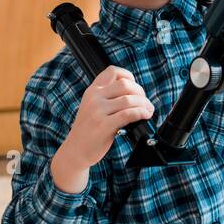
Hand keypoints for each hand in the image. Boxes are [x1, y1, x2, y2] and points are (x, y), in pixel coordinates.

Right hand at [52, 66, 154, 190]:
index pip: (113, 71)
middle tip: (146, 103)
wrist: (74, 151)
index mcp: (92, 90)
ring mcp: (97, 111)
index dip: (129, 76)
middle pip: (126, 85)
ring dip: (144, 105)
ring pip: (129, 100)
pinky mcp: (103, 125)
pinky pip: (128, 114)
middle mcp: (94, 97)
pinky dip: (141, 113)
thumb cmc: (88, 130)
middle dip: (141, 93)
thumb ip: (108, 97)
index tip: (135, 89)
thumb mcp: (92, 107)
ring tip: (148, 111)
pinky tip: (144, 116)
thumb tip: (136, 93)